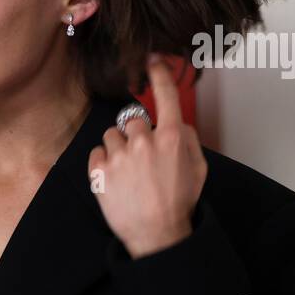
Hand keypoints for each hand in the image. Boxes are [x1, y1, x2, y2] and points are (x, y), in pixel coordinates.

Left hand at [87, 54, 207, 258]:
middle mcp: (145, 141)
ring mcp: (120, 156)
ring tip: (128, 173)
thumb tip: (176, 125)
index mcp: (173, 138)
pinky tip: (115, 179)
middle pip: (133, 119)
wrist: (156, 235)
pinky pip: (96, 153)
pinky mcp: (100, 171)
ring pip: (112, 135)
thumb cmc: (179, 204)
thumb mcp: (198, 169)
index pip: (165, 96)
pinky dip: (103, 164)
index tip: (152, 59)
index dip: (159, 74)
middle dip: (135, 135)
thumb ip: (188, 140)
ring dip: (118, 149)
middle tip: (141, 158)